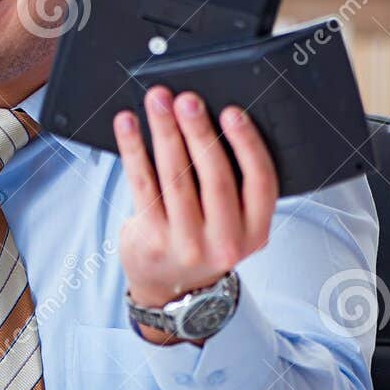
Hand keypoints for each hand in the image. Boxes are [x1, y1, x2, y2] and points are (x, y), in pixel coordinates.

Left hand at [112, 86, 278, 343]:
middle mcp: (225, 242)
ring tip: (157, 102)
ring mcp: (187, 244)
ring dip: (165, 133)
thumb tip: (212, 119)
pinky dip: (134, 150)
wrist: (172, 289)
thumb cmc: (205, 240)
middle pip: (214, 177)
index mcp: (256, 231)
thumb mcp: (234, 223)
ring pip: (175, 178)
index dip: (246, 144)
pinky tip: (129, 126)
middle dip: (199, 132)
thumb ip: (233, 183)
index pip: (260, 182)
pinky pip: (142, 185)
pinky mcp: (153, 239)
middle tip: (187, 100)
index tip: (231, 112)